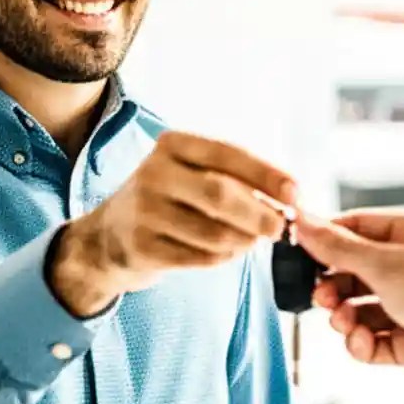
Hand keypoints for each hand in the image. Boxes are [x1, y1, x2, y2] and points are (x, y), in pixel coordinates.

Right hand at [49, 131, 296, 316]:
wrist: (106, 238)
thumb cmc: (169, 202)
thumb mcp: (192, 174)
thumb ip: (237, 180)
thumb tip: (290, 200)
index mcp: (174, 145)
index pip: (229, 153)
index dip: (267, 174)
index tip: (296, 193)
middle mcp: (154, 172)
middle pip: (221, 193)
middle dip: (260, 214)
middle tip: (282, 229)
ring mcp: (145, 211)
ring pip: (214, 232)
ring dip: (243, 241)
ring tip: (248, 241)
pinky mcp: (142, 247)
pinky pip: (200, 258)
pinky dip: (222, 258)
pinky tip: (224, 252)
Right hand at [296, 211, 403, 393]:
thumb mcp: (385, 263)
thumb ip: (338, 247)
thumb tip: (304, 222)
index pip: (359, 229)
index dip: (327, 239)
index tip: (300, 249)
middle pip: (356, 272)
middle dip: (333, 285)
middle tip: (321, 295)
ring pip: (361, 309)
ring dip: (345, 317)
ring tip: (344, 321)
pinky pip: (374, 340)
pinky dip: (362, 344)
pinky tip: (362, 342)